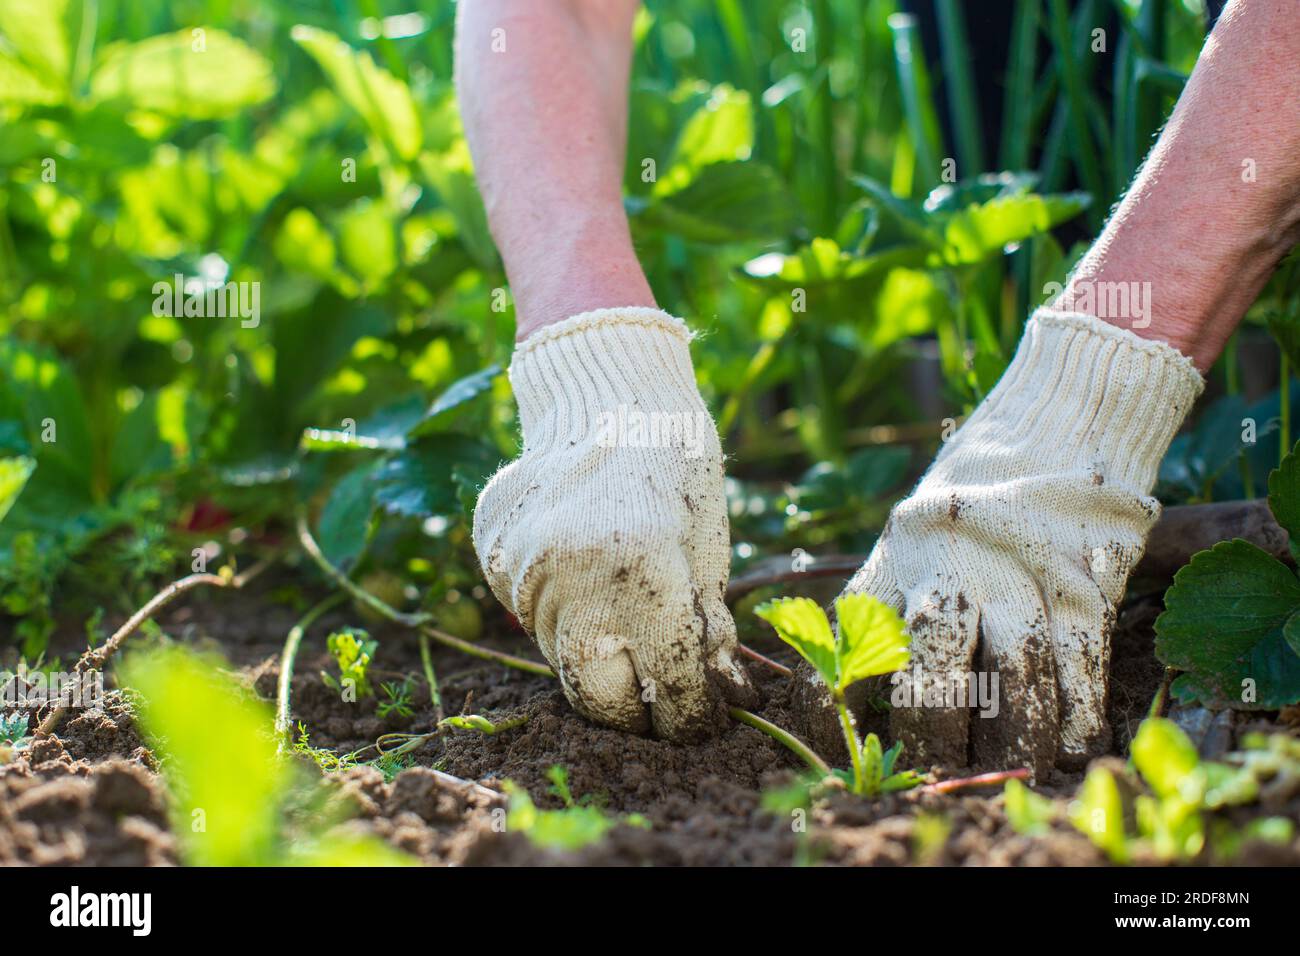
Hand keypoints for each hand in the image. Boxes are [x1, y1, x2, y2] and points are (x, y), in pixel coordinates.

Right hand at [473, 308, 752, 740]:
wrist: (603, 391)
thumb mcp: (708, 543)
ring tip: (624, 621)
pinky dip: (563, 616)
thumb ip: (704, 625)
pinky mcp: (496, 558)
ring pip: (561, 659)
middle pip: (598, 696)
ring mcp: (524, 568)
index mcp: (645, 569)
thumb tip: (714, 692)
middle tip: (660, 703)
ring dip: (599, 659)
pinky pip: (530, 616)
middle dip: (634, 713)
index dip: (693, 715)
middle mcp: (574, 576)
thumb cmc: (675, 461)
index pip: (670, 684)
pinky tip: (585, 576)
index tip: (703, 718)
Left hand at [839, 310, 1202, 777]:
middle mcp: (951, 565)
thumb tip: (847, 682)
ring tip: (1008, 768)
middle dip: (932, 738)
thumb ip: (886, 596)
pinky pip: (1077, 665)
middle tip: (935, 771)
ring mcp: (1022, 574)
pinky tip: (1065, 740)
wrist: (1055, 422)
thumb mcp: (909, 531)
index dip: (836, 705)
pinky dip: (1073, 713)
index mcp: (895, 553)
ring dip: (1010, 739)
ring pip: (1011, 677)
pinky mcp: (1085, 581)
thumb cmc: (969, 495)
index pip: (846, 641)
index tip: (847, 748)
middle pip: (933, 674)